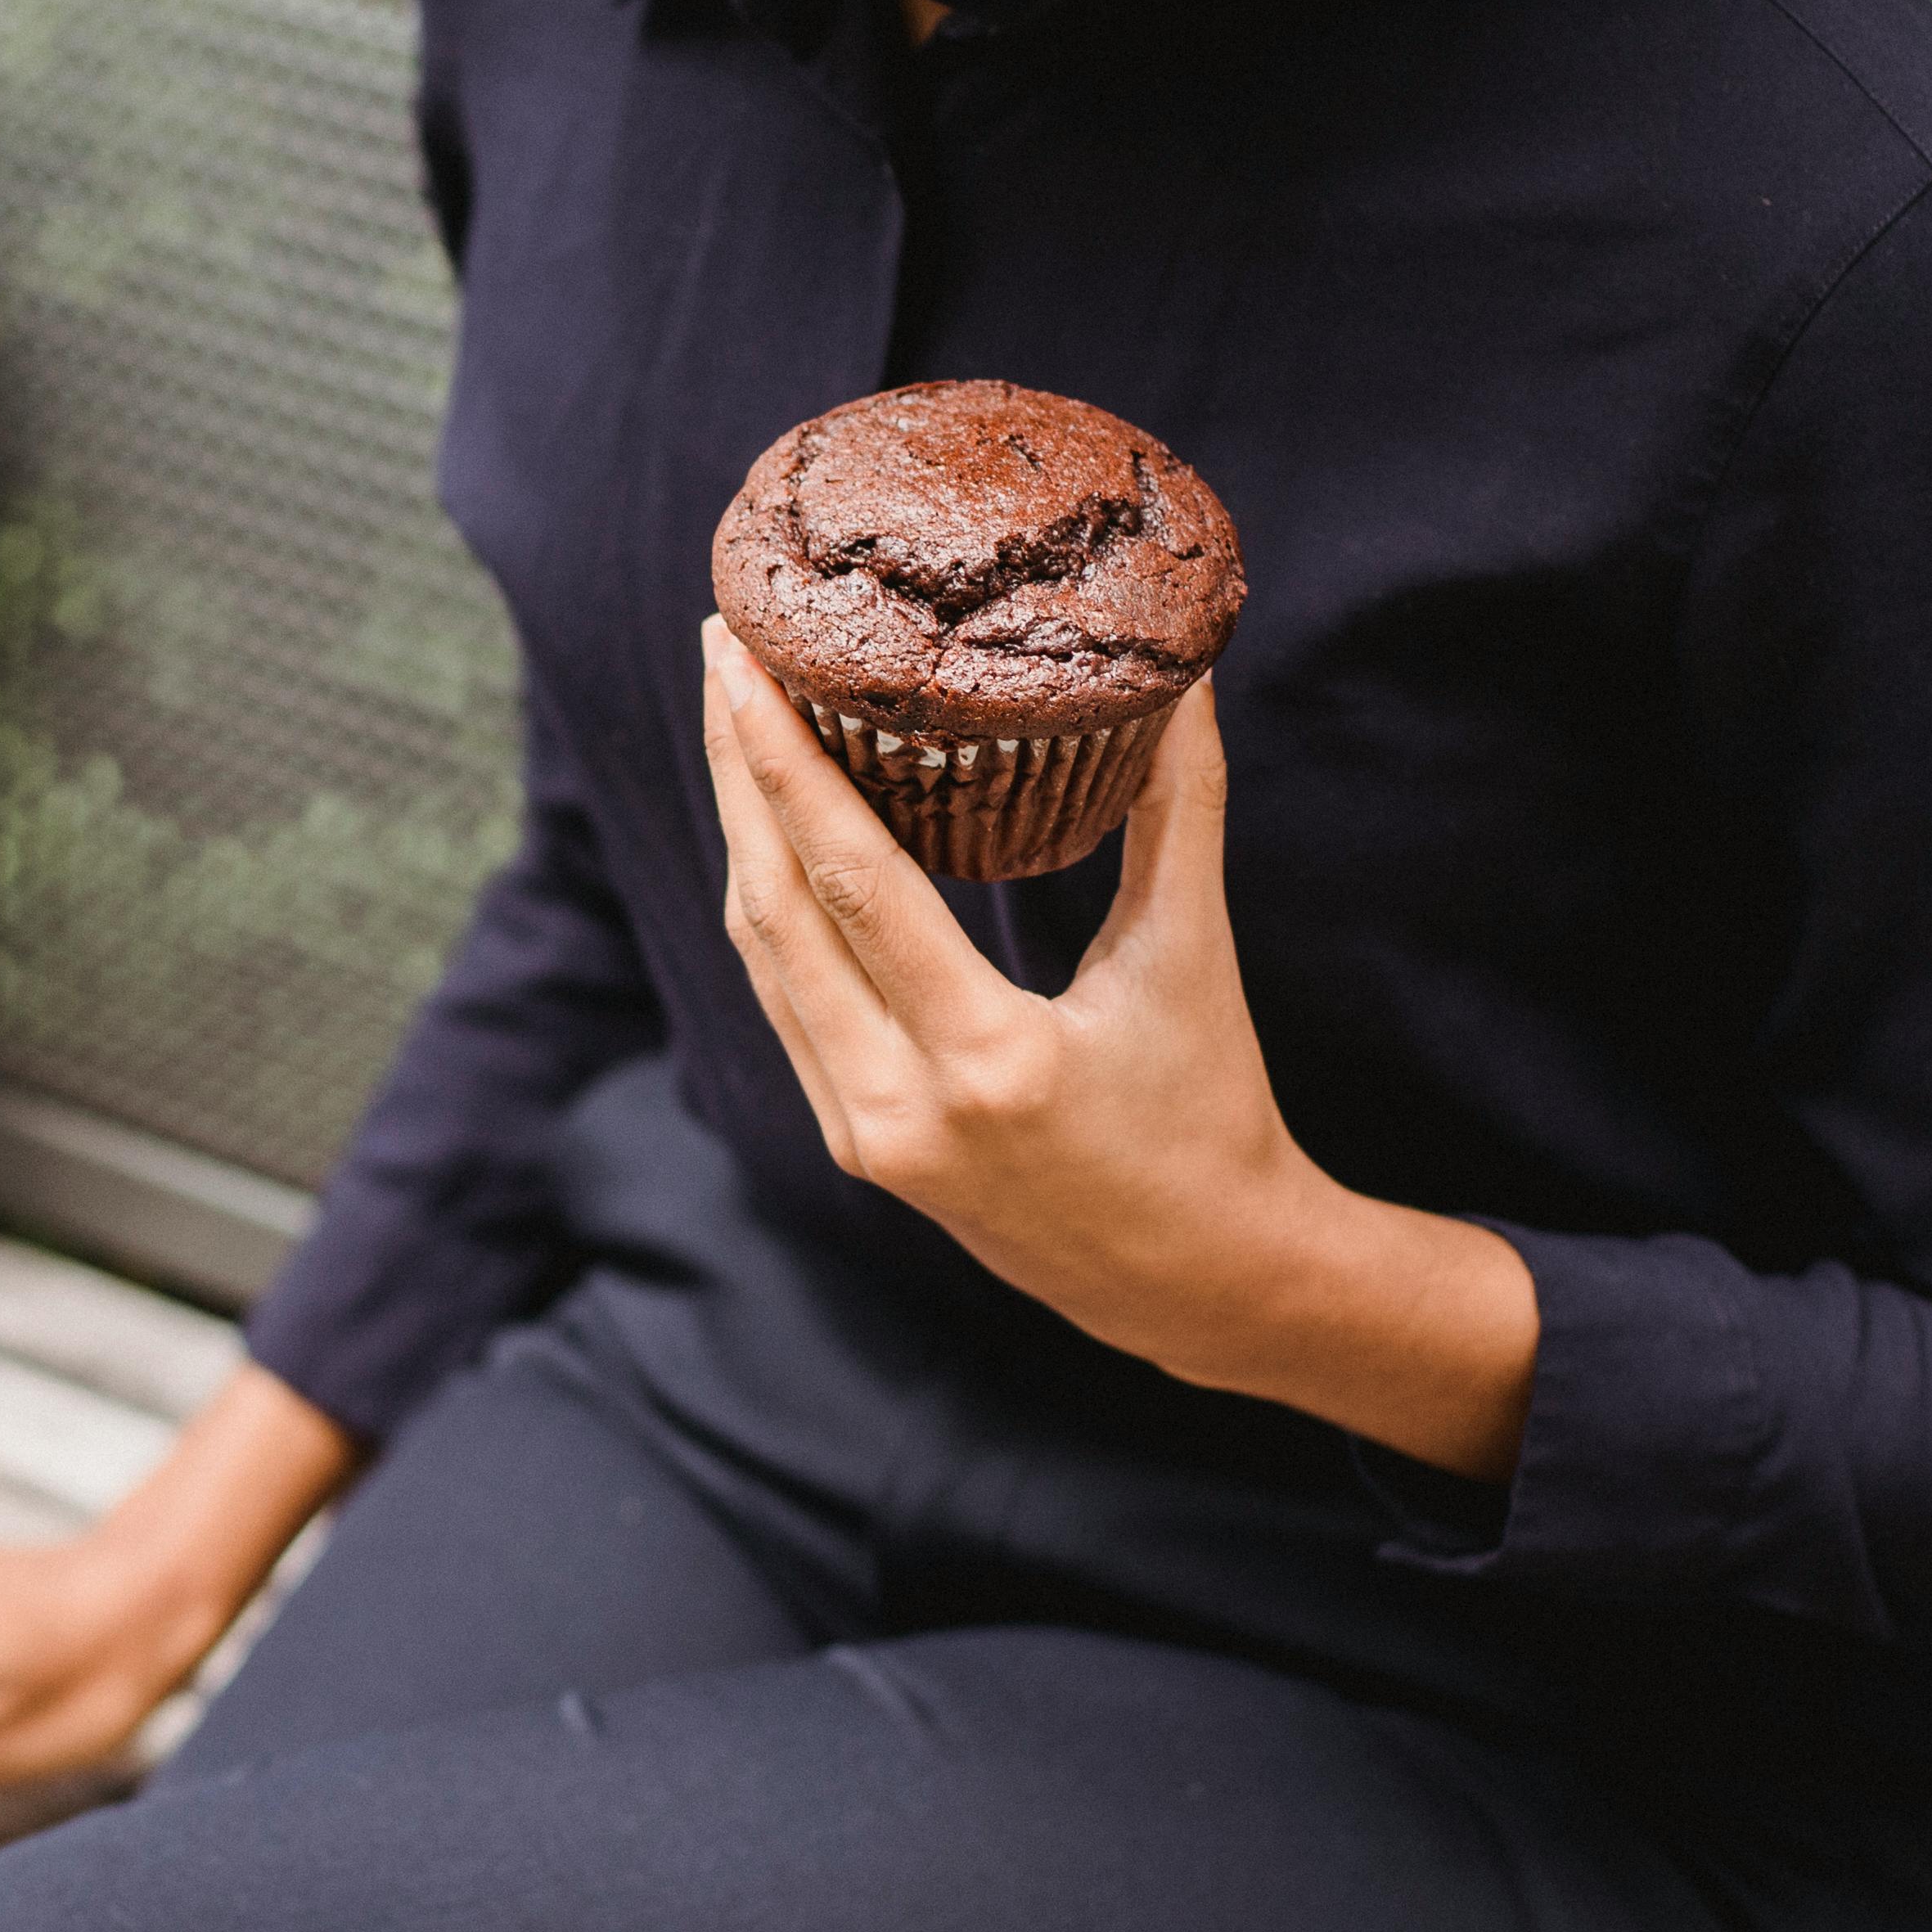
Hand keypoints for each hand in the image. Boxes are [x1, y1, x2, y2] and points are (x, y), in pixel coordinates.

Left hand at [697, 618, 1535, 1478]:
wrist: (1202, 1279)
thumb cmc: (1211, 1114)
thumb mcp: (1193, 956)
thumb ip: (1181, 808)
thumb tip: (1185, 673)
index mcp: (989, 1060)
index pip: (851, 882)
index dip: (782, 762)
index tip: (740, 659)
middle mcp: (901, 1108)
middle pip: (774, 910)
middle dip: (735, 772)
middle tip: (720, 652)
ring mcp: (866, 1136)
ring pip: (764, 958)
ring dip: (742, 834)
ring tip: (733, 719)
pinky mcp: (858, 1147)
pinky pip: (786, 1004)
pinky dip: (771, 908)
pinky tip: (769, 831)